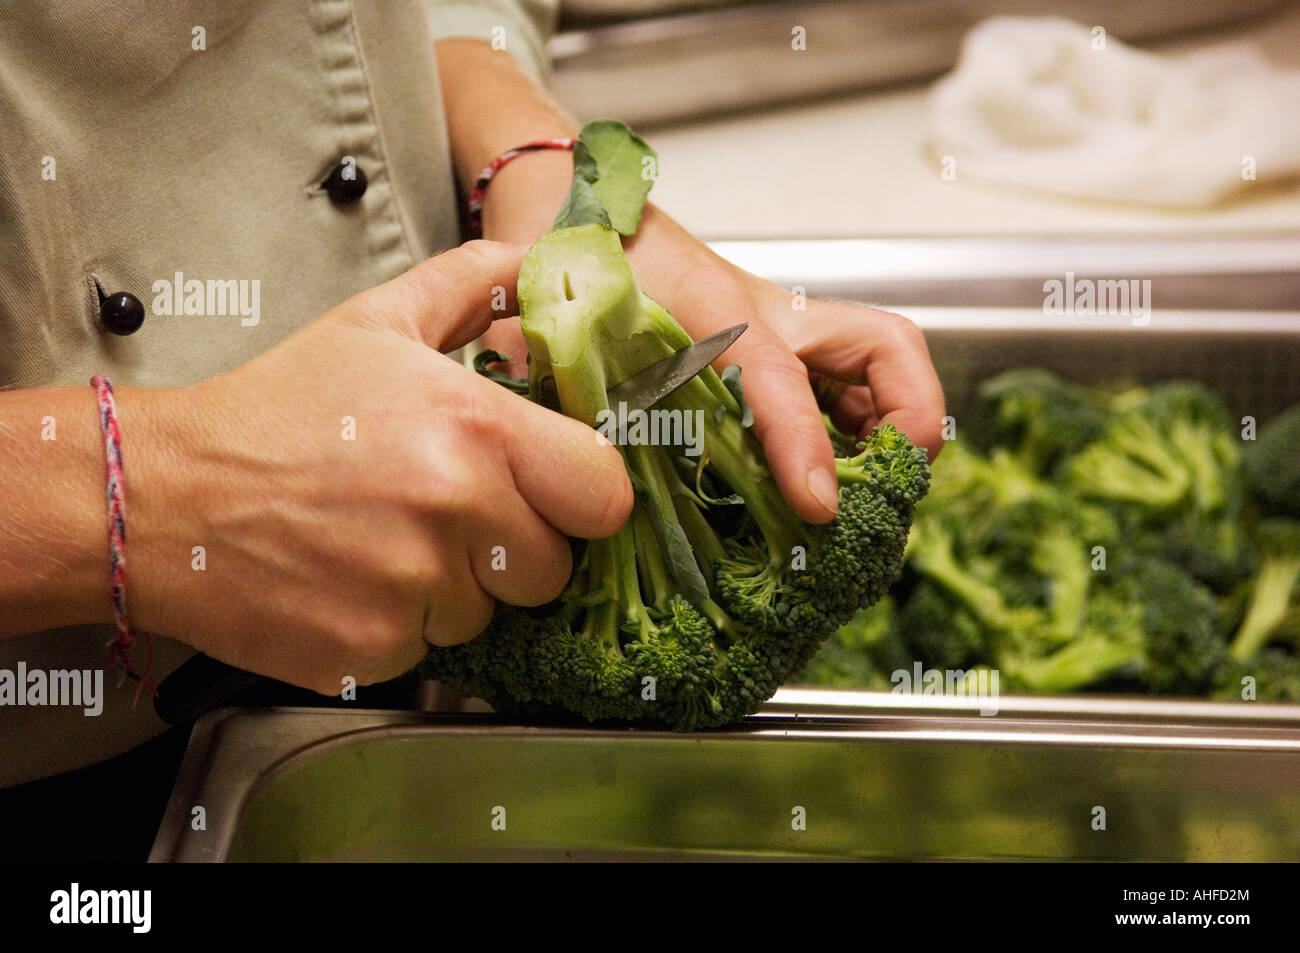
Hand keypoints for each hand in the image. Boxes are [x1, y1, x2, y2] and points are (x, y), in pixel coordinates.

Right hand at [121, 241, 632, 693]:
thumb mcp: (376, 324)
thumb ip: (472, 288)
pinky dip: (399, 625)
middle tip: (445, 515)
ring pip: (488, 612)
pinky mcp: (372, 648)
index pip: (603, 494)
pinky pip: (430, 650)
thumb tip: (534, 261)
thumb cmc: (276, 411)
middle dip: (513, 548)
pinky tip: (350, 580)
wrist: (165, 495)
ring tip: (382, 541)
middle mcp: (455, 509)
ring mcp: (414, 587)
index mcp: (476, 427)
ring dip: (451, 589)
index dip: (581, 497)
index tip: (551, 493)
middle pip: (552, 565)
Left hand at [482, 190, 944, 524]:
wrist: (586, 208)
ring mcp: (788, 326)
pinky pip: (854, 382)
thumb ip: (565, 390)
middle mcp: (769, 313)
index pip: (774, 371)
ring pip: (884, 362)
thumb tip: (577, 475)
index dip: (801, 442)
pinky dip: (861, 431)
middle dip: (908, 421)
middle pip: (885, 346)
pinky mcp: (788, 345)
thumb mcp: (559, 328)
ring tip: (866, 497)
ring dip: (895, 429)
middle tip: (879, 497)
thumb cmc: (576, 264)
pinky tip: (829, 480)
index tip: (817, 504)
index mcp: (709, 305)